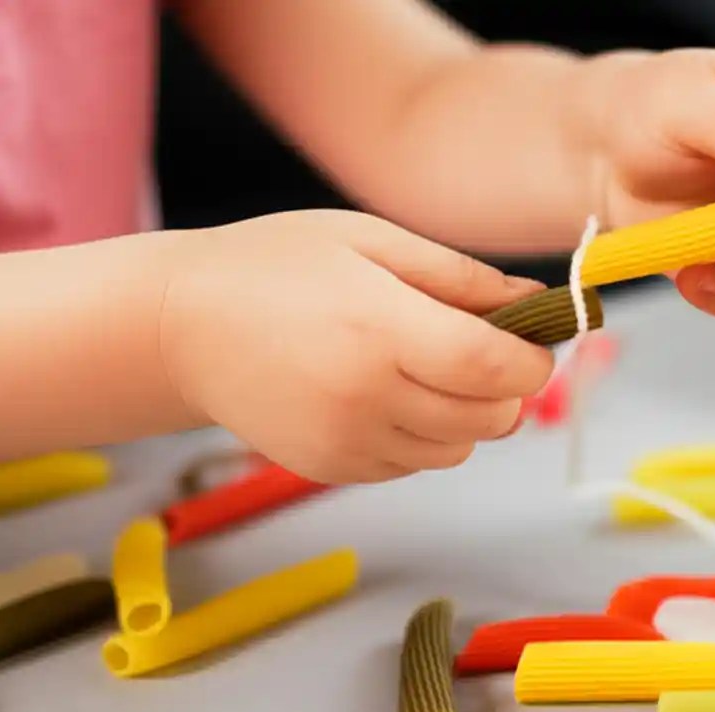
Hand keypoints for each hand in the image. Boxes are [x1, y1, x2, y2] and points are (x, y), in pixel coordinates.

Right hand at [159, 210, 553, 483]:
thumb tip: (536, 300)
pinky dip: (422, 435)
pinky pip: (411, 463)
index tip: (534, 342)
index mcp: (381, 330)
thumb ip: (458, 276)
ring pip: (456, 449)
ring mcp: (345, 441)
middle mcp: (366, 397)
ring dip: (466, 415)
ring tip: (428, 367)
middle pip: (490, 419)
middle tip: (486, 350)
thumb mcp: (370, 241)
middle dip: (507, 388)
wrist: (178, 325)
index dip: (533, 361)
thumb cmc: (275, 265)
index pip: (497, 370)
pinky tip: (388, 391)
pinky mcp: (328, 467)